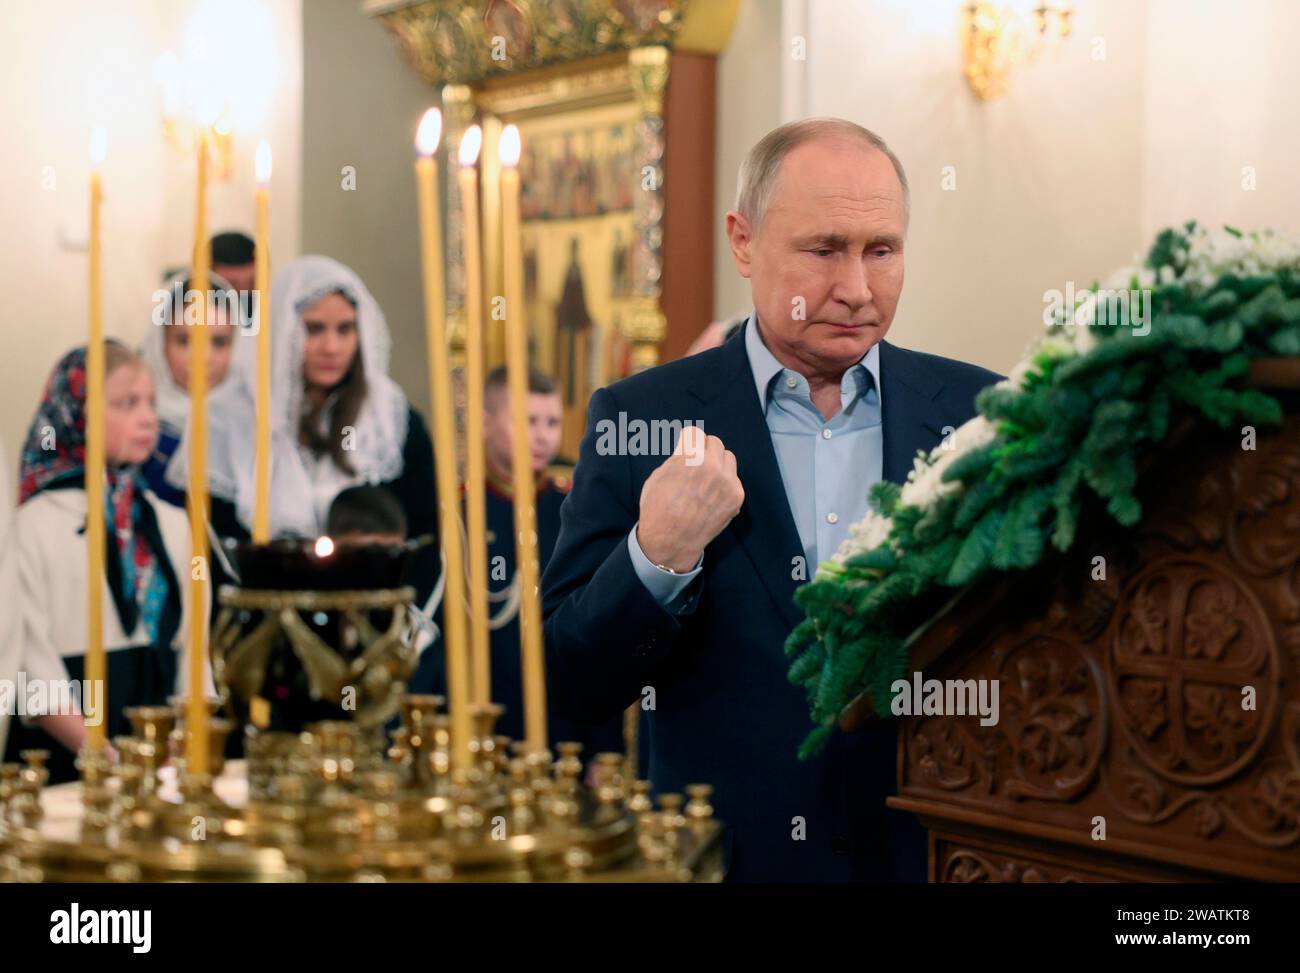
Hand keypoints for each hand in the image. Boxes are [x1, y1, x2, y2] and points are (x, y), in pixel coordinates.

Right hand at [636, 426, 743, 572]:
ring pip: (728, 458)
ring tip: (705, 480)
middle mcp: (712, 466)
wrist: (671, 542)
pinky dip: (724, 483)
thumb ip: (677, 459)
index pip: (695, 434)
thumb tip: (688, 451)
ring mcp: (727, 482)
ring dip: (718, 464)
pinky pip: (733, 479)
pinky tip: (711, 496)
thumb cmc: (658, 509)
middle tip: (696, 465)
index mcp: (690, 456)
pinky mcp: (736, 497)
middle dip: (704, 451)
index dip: (687, 443)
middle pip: (714, 443)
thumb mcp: (658, 476)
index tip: (686, 450)